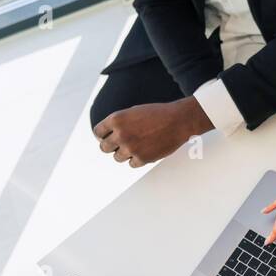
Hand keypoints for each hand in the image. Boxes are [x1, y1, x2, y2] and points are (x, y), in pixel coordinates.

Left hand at [92, 96, 211, 167]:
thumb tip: (108, 135)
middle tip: (119, 144)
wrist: (178, 120)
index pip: (97, 132)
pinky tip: (144, 151)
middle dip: (111, 146)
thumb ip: (119, 122)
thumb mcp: (133, 111)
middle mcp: (121, 134)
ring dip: (124, 153)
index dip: (102, 135)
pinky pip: (131, 164)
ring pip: (117, 158)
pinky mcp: (142, 159)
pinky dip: (136, 159)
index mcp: (117, 119)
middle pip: (104, 148)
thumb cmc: (158, 114)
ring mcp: (131, 148)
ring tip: (135, 147)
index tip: (108, 137)